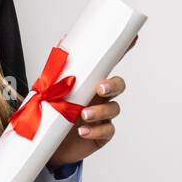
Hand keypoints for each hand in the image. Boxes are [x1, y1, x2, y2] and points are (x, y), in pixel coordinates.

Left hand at [47, 33, 138, 168]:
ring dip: (100, 111)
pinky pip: (107, 131)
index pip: (108, 65)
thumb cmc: (52, 114)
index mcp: (90, 83)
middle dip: (112, 85)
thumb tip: (62, 42)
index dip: (123, 51)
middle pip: (118, 86)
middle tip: (100, 89)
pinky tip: (83, 131)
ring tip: (83, 115)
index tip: (133, 38)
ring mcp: (103, 116)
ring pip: (113, 109)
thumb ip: (57, 70)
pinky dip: (95, 131)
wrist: (48, 143)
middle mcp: (100, 98)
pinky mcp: (101, 135)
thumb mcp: (50, 90)